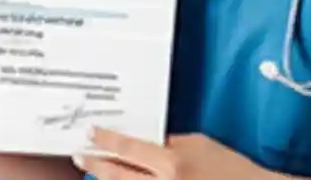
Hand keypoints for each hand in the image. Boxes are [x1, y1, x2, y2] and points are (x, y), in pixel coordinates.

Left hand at [75, 127, 270, 179]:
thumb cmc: (230, 169)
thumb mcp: (200, 145)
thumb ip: (169, 143)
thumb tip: (144, 140)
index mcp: (172, 164)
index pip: (128, 149)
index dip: (105, 140)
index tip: (90, 134)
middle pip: (117, 175)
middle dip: (95, 164)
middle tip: (80, 156)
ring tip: (95, 174)